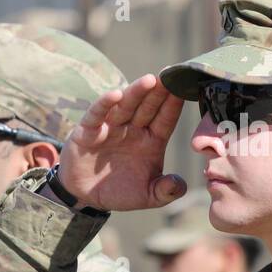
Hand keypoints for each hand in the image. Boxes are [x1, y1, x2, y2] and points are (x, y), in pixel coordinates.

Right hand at [57, 73, 187, 211]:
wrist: (84, 197)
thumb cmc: (118, 192)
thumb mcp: (146, 197)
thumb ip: (165, 191)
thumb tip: (180, 185)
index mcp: (151, 141)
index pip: (165, 119)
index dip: (175, 105)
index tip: (187, 88)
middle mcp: (133, 130)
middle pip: (148, 107)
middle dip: (159, 92)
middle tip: (172, 75)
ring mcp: (111, 128)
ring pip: (126, 106)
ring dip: (136, 92)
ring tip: (150, 80)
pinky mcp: (88, 131)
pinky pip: (97, 114)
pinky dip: (105, 104)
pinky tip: (115, 94)